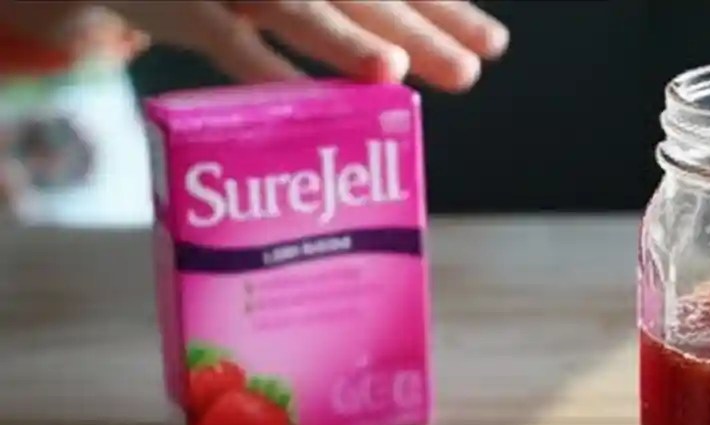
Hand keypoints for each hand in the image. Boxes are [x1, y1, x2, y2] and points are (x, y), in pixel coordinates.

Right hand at [1, 0, 508, 91]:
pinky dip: (260, 67)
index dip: (446, 8)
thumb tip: (422, 47)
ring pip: (295, 5)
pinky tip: (301, 99)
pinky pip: (225, 39)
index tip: (493, 45)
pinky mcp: (184, 5)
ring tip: (391, 69)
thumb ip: (355, 9)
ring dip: (342, 38)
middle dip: (417, 30)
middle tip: (468, 72)